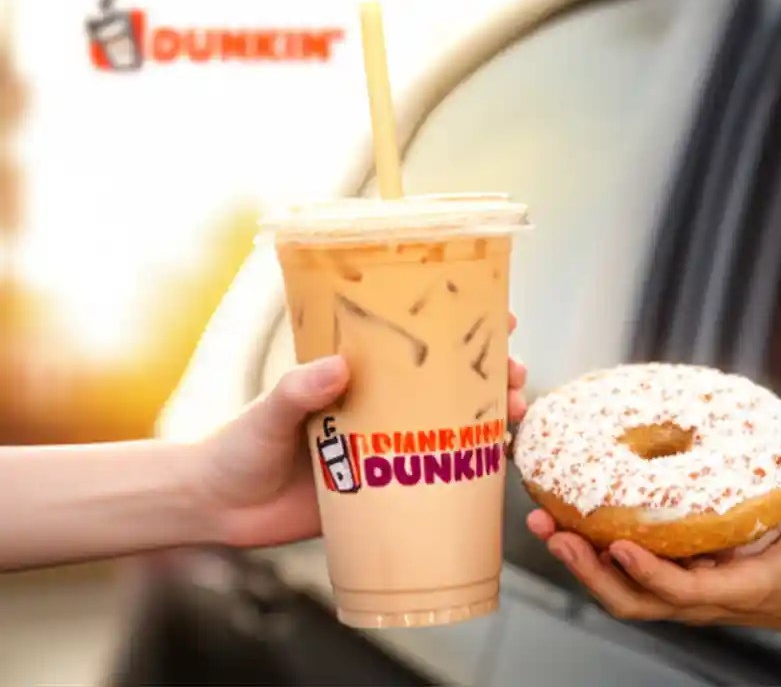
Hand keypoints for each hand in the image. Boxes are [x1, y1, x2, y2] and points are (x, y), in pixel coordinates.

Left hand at [197, 313, 528, 548]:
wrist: (217, 510)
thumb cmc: (236, 449)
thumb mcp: (266, 414)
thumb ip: (297, 391)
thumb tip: (337, 369)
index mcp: (356, 375)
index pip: (416, 341)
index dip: (464, 327)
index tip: (502, 318)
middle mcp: (379, 407)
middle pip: (449, 383)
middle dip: (492, 375)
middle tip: (515, 377)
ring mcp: (387, 448)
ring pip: (453, 427)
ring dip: (490, 417)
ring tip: (513, 414)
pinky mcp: (385, 491)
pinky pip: (437, 478)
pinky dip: (471, 468)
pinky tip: (497, 461)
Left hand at [526, 417, 780, 627]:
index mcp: (739, 588)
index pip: (684, 590)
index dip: (648, 573)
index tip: (616, 545)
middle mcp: (701, 601)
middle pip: (634, 602)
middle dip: (589, 573)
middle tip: (555, 532)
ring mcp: (681, 598)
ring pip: (620, 595)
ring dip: (580, 566)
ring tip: (544, 524)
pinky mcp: (670, 587)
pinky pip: (623, 580)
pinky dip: (591, 558)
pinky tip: (565, 520)